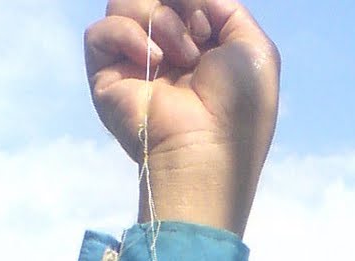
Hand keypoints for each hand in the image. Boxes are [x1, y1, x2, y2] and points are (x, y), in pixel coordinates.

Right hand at [84, 0, 279, 232]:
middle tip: (195, 40)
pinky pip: (99, 31)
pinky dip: (127, 35)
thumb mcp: (254, 49)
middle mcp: (164, 54)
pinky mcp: (106, 79)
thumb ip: (227, 9)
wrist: (207, 151)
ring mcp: (134, 66)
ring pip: (124, 4)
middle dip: (176, 3)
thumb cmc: (238, 108)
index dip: (193, 1)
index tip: (207, 27)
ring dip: (159, 19)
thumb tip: (194, 0)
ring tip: (181, 59)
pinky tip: (152, 60)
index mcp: (198, 47)